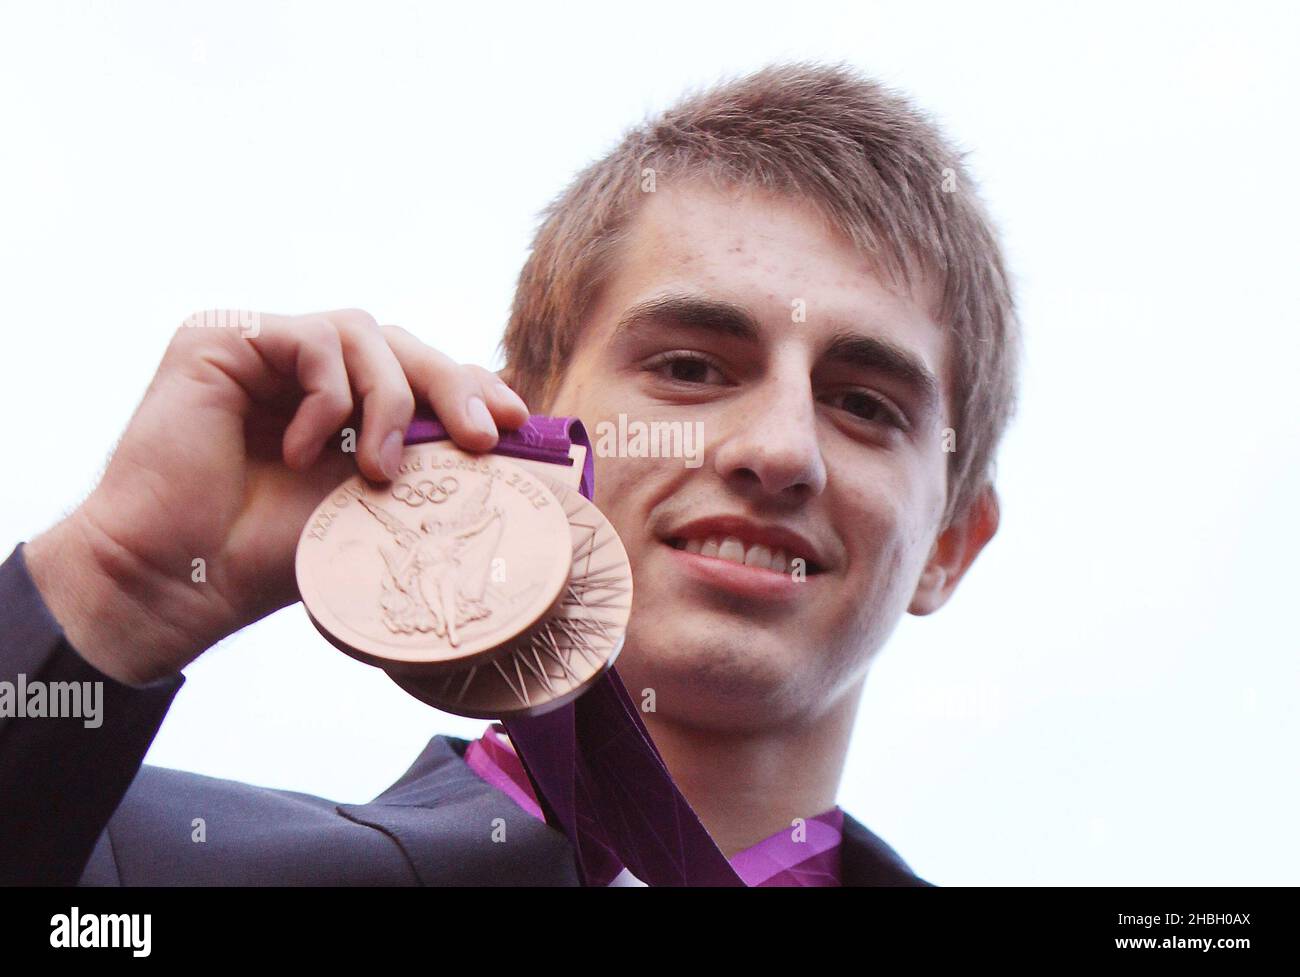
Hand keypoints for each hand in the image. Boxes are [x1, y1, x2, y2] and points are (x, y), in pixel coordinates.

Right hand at [23, 309, 528, 685]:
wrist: (178, 580)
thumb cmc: (268, 556)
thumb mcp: (372, 503)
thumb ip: (424, 462)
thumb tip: (509, 445)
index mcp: (338, 402)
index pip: (416, 369)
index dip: (468, 384)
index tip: (515, 422)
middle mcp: (300, 368)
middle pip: (398, 342)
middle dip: (451, 385)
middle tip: (481, 438)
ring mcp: (261, 348)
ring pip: (361, 332)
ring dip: (389, 400)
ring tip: (377, 471)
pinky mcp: (221, 339)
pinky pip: (309, 339)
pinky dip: (326, 395)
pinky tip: (305, 450)